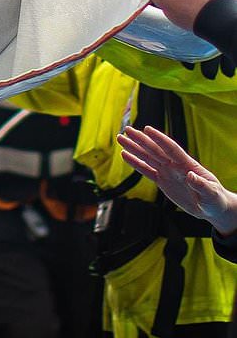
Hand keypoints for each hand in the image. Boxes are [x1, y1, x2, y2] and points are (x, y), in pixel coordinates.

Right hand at [119, 125, 236, 234]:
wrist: (212, 208)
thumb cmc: (215, 199)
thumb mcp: (211, 194)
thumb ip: (201, 185)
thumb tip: (190, 176)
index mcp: (188, 165)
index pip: (171, 149)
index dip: (160, 139)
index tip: (147, 129)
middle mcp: (175, 166)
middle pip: (155, 150)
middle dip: (141, 140)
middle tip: (127, 129)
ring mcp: (167, 172)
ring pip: (148, 157)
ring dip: (134, 148)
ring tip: (121, 138)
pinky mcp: (162, 181)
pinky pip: (146, 170)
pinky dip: (135, 163)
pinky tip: (125, 155)